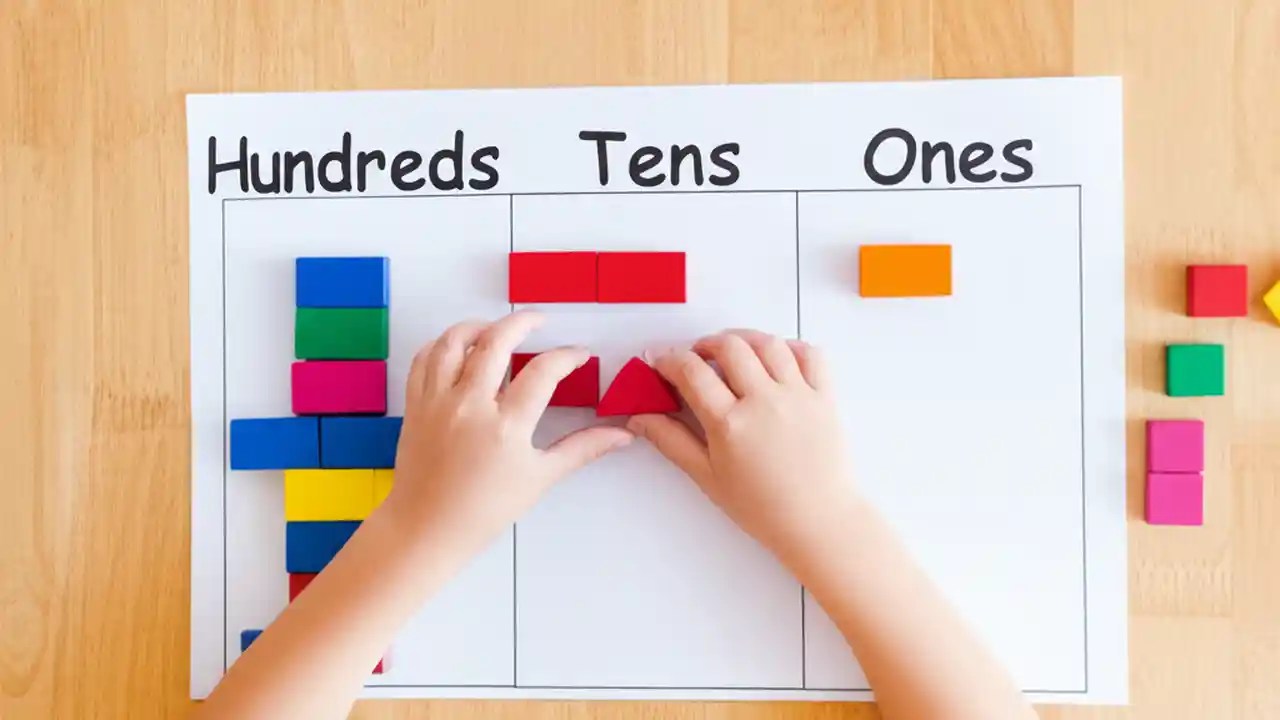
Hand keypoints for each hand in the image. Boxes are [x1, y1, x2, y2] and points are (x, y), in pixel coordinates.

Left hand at [387, 311, 632, 553]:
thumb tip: (621, 435)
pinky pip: (424, 359)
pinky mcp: (415, 405)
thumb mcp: (540, 478)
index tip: (578, 354)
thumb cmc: (485, 510)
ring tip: (495, 328)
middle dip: (522, 323)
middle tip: (538, 321)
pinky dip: (441, 344)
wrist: (427, 529)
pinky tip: (458, 347)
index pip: (543, 371)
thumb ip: (582, 449)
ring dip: (477, 326)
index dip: (567, 356)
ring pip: (454, 342)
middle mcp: (470, 405)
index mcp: (506, 426)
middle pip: (495, 342)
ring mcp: (438, 402)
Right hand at [627, 330, 857, 567]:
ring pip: (768, 343)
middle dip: (705, 344)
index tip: (660, 361)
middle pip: (729, 347)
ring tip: (733, 350)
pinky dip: (790, 346)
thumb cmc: (762, 508)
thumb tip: (639, 418)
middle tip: (696, 356)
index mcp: (730, 424)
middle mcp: (764, 402)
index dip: (669, 359)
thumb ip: (671, 441)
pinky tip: (775, 357)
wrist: (818, 522)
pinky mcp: (824, 397)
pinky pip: (809, 354)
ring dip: (744, 338)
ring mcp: (798, 396)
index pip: (691, 371)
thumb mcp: (707, 477)